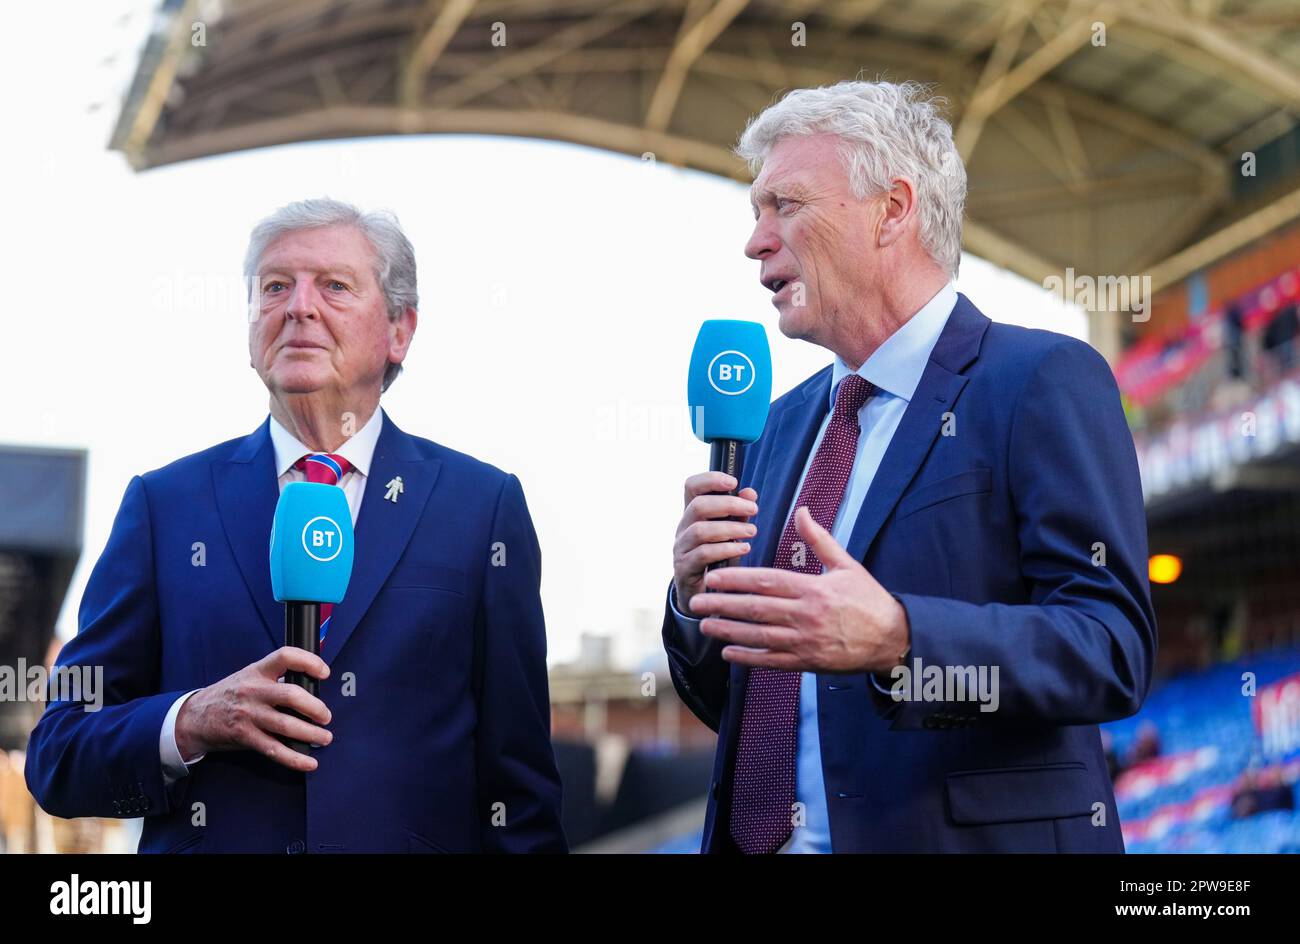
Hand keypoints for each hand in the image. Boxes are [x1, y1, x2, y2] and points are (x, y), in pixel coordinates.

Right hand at [175, 647, 332, 772]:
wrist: (194, 717)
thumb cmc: (230, 696)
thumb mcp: (249, 678)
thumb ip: (275, 680)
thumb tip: (311, 690)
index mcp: (257, 671)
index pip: (285, 656)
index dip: (309, 661)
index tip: (324, 672)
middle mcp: (253, 691)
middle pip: (291, 695)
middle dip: (315, 707)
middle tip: (326, 717)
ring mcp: (249, 715)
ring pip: (286, 725)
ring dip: (311, 734)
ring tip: (324, 738)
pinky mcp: (245, 736)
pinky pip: (274, 750)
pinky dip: (294, 758)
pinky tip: (309, 762)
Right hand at [673, 472, 758, 615]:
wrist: (702, 594)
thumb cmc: (718, 559)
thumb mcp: (730, 534)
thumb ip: (739, 514)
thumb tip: (750, 492)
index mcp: (693, 514)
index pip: (691, 486)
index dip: (710, 479)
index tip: (733, 482)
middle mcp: (683, 528)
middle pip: (698, 506)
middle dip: (729, 505)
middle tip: (754, 510)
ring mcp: (681, 548)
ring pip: (701, 530)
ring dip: (731, 528)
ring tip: (752, 532)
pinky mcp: (684, 568)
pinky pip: (703, 554)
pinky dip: (726, 549)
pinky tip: (743, 549)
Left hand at [692, 506, 909, 673]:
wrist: (893, 639)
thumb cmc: (868, 600)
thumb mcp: (847, 565)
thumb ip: (820, 540)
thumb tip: (802, 511)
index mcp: (812, 589)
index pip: (766, 582)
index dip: (736, 579)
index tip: (714, 577)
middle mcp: (805, 616)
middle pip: (755, 609)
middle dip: (722, 605)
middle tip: (696, 601)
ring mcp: (805, 642)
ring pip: (758, 637)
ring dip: (728, 632)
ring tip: (704, 625)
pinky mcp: (807, 662)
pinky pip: (771, 660)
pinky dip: (748, 658)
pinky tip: (727, 653)